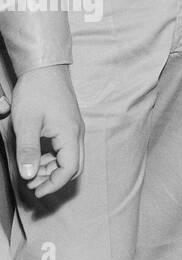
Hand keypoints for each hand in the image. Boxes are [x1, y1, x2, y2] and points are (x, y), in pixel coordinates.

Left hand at [8, 65, 83, 197]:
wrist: (44, 69)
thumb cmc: (36, 93)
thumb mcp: (26, 124)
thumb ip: (28, 151)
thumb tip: (29, 176)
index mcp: (70, 134)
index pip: (70, 169)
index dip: (53, 184)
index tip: (35, 191)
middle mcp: (76, 133)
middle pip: (74, 166)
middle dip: (54, 180)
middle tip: (33, 186)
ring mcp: (74, 128)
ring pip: (69, 158)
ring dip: (51, 170)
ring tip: (30, 173)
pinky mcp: (68, 125)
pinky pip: (65, 149)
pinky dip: (51, 159)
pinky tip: (36, 158)